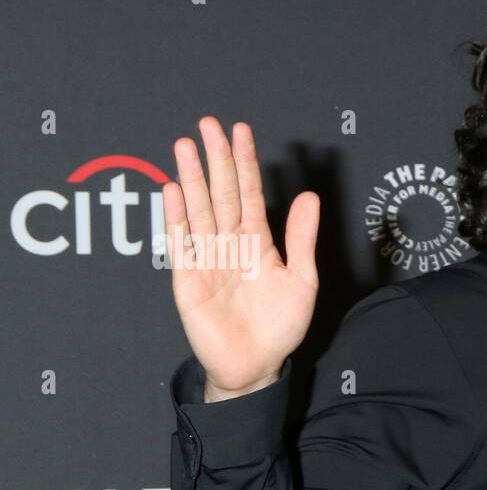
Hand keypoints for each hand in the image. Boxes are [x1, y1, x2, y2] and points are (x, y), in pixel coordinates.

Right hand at [163, 117, 319, 397]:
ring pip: (199, 211)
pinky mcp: (188, 280)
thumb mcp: (302, 280)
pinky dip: (177, 217)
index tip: (240, 131)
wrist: (257, 365)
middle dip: (216, 159)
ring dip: (192, 178)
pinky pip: (182, 244)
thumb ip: (302, 238)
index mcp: (257, 242)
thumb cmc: (280, 326)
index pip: (249, 193)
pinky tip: (174, 190)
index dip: (245, 162)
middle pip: (222, 193)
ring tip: (186, 145)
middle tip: (209, 123)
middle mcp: (229, 244)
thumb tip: (309, 196)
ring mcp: (207, 259)